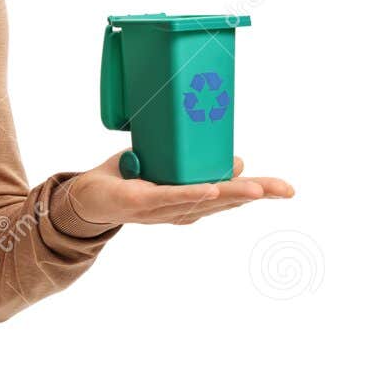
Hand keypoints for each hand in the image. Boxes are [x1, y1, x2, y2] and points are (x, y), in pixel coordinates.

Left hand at [65, 152, 293, 227]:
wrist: (85, 196)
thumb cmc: (129, 179)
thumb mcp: (169, 167)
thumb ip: (199, 165)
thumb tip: (237, 161)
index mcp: (191, 202)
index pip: (231, 197)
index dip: (260, 192)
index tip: (287, 190)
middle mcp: (181, 210)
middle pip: (223, 202)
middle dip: (256, 194)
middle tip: (285, 190)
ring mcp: (161, 209)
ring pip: (201, 200)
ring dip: (230, 194)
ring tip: (258, 189)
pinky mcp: (140, 202)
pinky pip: (168, 197)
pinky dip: (190, 193)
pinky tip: (210, 189)